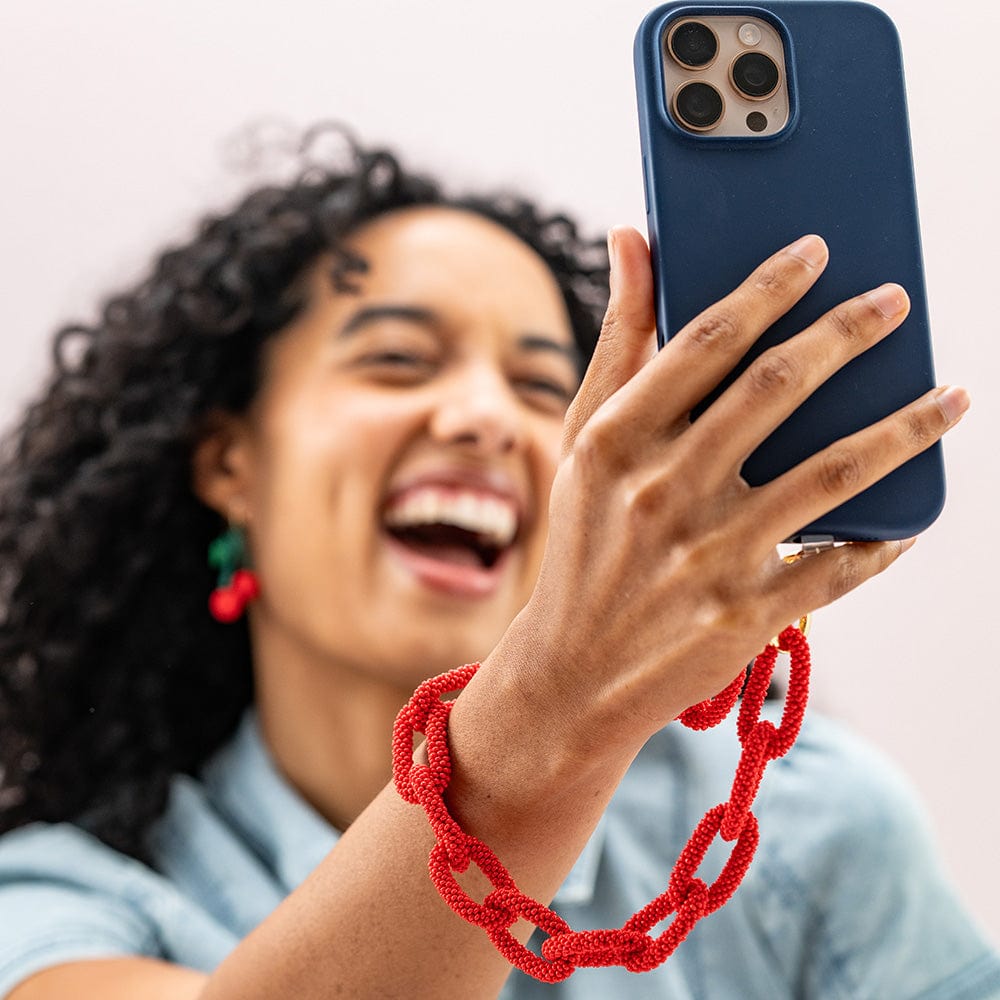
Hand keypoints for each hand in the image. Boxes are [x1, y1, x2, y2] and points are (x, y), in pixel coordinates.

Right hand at [507, 227, 968, 754]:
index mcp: (617, 441)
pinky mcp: (748, 613)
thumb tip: (633, 239)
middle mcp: (664, 491)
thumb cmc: (583, 543)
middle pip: (777, 388)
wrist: (574, 671)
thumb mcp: (583, 444)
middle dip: (849, 333)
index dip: (768, 287)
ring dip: (905, 427)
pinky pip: (838, 564)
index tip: (817, 251)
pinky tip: (912, 515)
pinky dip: (883, 539)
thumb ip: (618, 342)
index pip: (705, 341)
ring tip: (951, 395)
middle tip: (896, 302)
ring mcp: (709, 555)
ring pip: (834, 472)